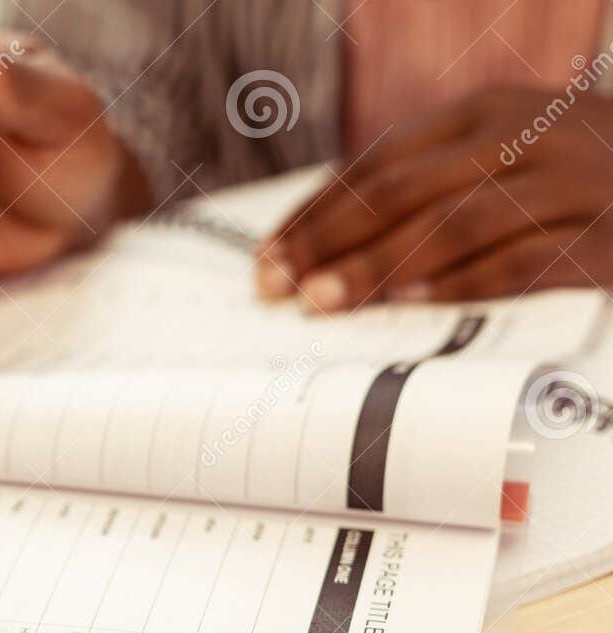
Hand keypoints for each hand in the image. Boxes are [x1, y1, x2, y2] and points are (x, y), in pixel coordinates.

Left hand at [258, 86, 612, 309]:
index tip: (268, 256)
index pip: (377, 164)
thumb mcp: (502, 155)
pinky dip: (459, 282)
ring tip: (325, 299)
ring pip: (454, 224)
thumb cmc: (578, 176)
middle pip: (403, 191)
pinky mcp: (603, 235)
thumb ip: (427, 185)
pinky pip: (520, 261)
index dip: (315, 213)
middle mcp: (523, 137)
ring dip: (379, 266)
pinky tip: (411, 303)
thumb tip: (328, 244)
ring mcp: (566, 184)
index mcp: (485, 113)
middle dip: (329, 242)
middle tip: (279, 285)